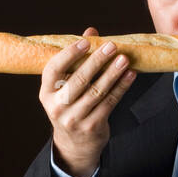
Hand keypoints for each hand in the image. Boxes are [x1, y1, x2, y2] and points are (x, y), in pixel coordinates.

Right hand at [39, 27, 135, 176]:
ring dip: (113, 74)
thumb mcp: (66, 87)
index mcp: (47, 93)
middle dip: (97, 61)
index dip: (69, 54)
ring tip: (125, 59)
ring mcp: (74, 118)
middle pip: (79, 80)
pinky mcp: (92, 126)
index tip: (85, 42)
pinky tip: (130, 76)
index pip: (54, 69)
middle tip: (112, 46)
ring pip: (97, 91)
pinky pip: (109, 103)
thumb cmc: (71, 106)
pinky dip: (121, 88)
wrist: (74, 145)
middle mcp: (57, 106)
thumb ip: (77, 60)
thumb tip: (91, 31)